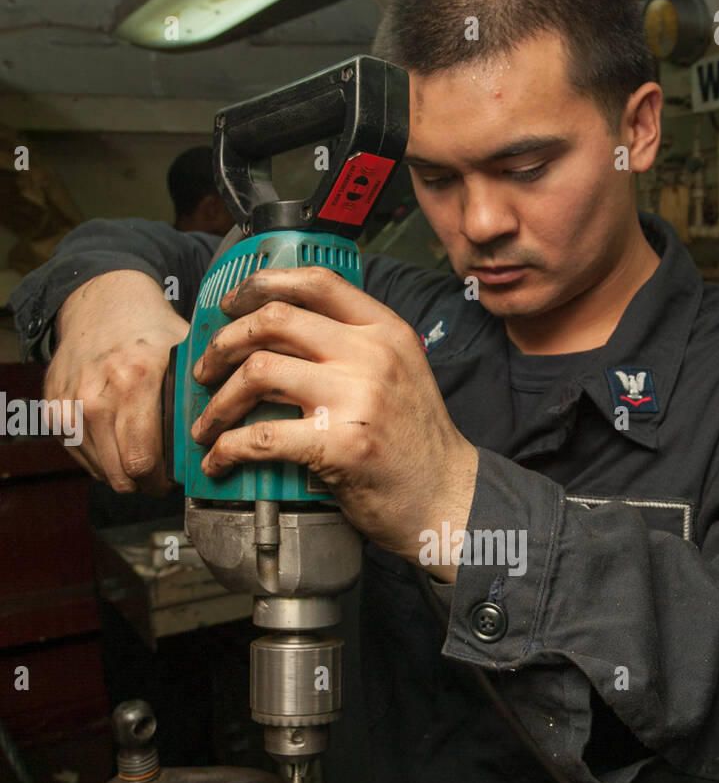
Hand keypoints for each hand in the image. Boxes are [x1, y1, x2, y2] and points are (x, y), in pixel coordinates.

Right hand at [45, 270, 189, 493]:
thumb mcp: (185, 355)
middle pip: (124, 474)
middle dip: (149, 482)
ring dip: (126, 472)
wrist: (101, 305)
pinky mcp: (54, 412)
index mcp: (134, 381)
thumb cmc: (149, 333)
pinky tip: (121, 438)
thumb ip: (204, 395)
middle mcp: (96, 396)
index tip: (179, 477)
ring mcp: (70, 406)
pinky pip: (85, 460)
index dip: (166, 479)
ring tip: (144, 453)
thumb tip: (226, 439)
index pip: (145, 460)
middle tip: (164, 475)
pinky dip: (105, 459)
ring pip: (104, 472)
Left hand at [189, 266, 479, 579]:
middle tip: (206, 369)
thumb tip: (283, 333)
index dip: (260, 284)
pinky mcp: (340, 446)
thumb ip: (356, 346)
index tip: (229, 305)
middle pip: (272, 320)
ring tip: (206, 424)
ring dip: (217, 401)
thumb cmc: (417, 443)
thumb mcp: (401, 373)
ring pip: (257, 372)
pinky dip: (227, 449)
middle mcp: (371, 355)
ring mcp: (357, 398)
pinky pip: (261, 436)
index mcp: (385, 331)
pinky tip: (218, 461)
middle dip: (222, 343)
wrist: (448, 499)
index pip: (315, 283)